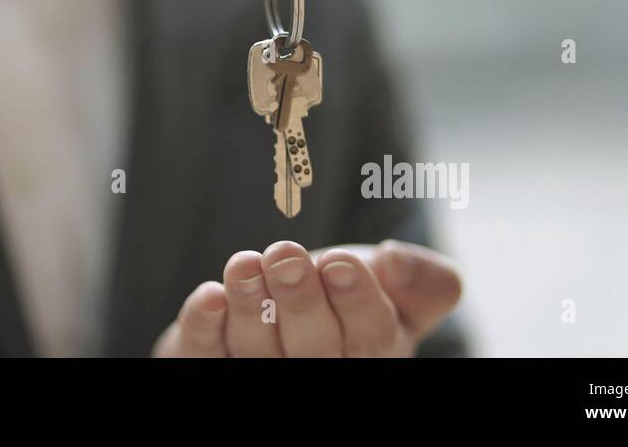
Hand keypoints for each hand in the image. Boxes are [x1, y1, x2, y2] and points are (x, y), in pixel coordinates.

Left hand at [152, 240, 462, 356]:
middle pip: (313, 348)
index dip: (356, 300)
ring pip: (256, 349)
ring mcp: (261, 371)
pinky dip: (204, 325)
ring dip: (249, 304)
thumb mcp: (397, 286)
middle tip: (286, 256)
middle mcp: (319, 371)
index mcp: (374, 354)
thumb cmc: (345, 294)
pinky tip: (209, 295)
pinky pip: (206, 352)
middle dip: (299, 299)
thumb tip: (396, 262)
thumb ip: (422, 281)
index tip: (341, 264)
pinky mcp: (210, 361)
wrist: (286, 305)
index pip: (371, 337)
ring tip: (244, 263)